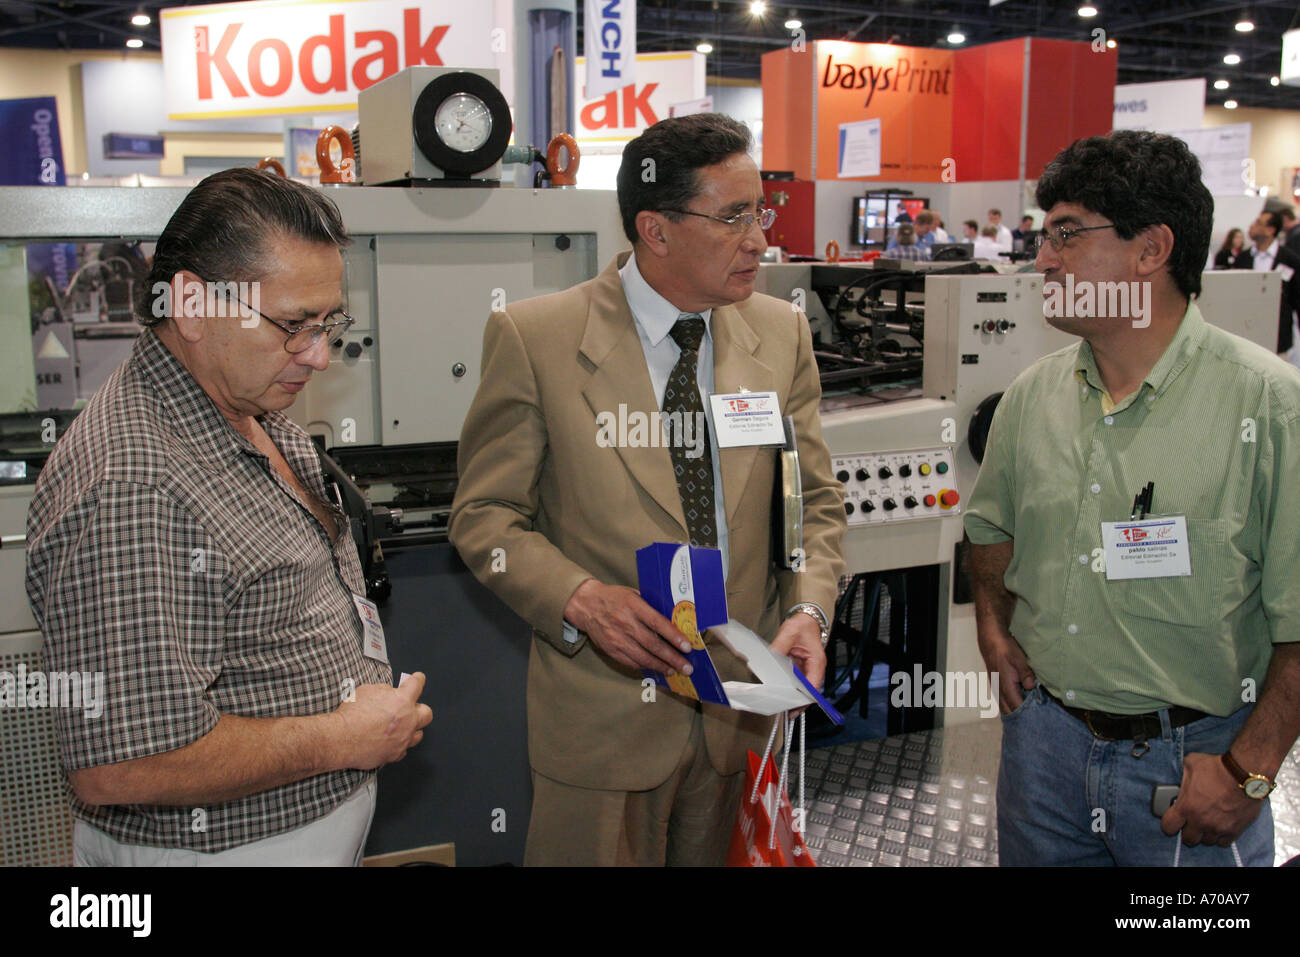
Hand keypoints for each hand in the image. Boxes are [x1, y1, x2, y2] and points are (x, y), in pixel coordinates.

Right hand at [330, 672, 433, 770]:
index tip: (418, 678)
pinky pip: (403, 750)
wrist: (340, 739)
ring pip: (418, 735)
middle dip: (419, 708)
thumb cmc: (351, 715)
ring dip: (412, 728)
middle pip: (427, 713)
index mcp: (402, 701)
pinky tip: (391, 741)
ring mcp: (403, 739)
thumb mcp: (367, 691)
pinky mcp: (394, 754)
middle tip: (410, 707)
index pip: (417, 685)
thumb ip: (384, 691)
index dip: (417, 679)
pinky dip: (399, 745)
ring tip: (402, 726)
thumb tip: (390, 694)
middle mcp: (407, 721)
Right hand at [564, 579, 692, 674]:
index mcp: (633, 605)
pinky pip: (631, 662)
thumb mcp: (633, 594)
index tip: (687, 647)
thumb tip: (674, 620)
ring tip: (674, 670)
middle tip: (687, 667)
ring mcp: (616, 638)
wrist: (586, 605)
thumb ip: (651, 606)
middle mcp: (625, 623)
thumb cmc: (614, 597)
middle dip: (672, 658)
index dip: (674, 636)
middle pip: (653, 645)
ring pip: (643, 657)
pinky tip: (655, 667)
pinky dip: (645, 666)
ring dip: (661, 666)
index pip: (657, 623)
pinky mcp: (610, 649)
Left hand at [771, 613, 826, 703]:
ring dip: (794, 696)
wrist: (806, 619)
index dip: (805, 698)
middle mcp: (815, 668)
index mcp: (817, 661)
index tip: (796, 706)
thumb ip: (779, 646)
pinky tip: (781, 693)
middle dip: (799, 702)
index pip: (813, 685)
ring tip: (783, 706)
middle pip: (809, 691)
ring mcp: (808, 669)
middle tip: (788, 712)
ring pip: (803, 688)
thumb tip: (769, 659)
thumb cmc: (802, 625)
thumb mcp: (789, 633)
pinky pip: (797, 681)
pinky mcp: (801, 668)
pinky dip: (790, 688)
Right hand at [976, 623, 1034, 713]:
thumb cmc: (1005, 648)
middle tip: (1034, 722)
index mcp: (1005, 685)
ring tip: (1027, 718)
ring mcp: (996, 688)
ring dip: (1014, 713)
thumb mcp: (1019, 658)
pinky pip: (1002, 701)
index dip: (1026, 715)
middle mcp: (999, 690)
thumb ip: (1025, 673)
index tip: (1037, 720)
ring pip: (1005, 707)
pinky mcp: (996, 685)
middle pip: (1010, 711)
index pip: (1016, 706)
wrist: (991, 640)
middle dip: (1020, 717)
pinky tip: (1017, 708)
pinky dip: (1010, 707)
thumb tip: (1031, 687)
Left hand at [1161, 752, 1264, 846]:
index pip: (1168, 826)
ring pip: (1207, 842)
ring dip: (1205, 834)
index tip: (1172, 821)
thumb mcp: (1191, 764)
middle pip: (1188, 839)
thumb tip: (1183, 772)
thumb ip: (1183, 774)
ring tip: (1207, 823)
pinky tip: (1220, 826)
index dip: (1168, 825)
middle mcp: (1200, 821)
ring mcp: (1218, 828)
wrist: (1244, 775)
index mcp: (1186, 807)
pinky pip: (1224, 842)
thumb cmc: (1218, 768)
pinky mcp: (1234, 831)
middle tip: (1190, 822)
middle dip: (1187, 831)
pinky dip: (1221, 837)